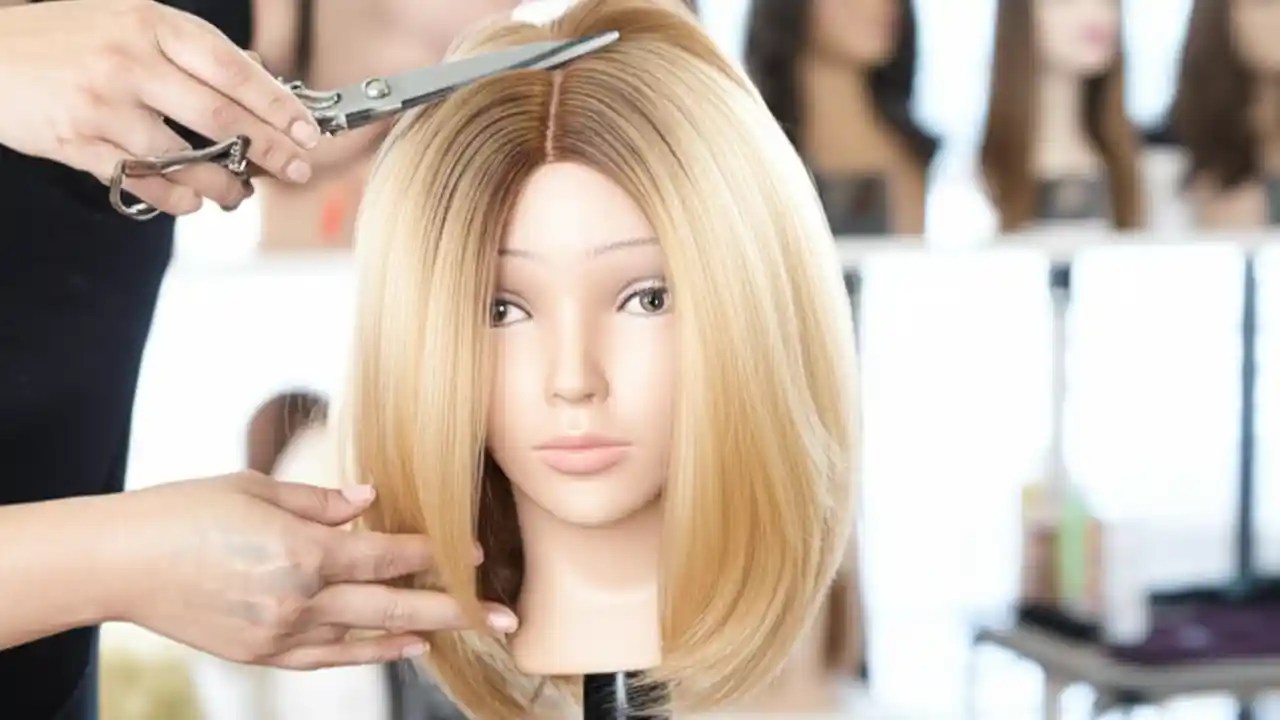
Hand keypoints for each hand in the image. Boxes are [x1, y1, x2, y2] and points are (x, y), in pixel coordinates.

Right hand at [0, 0, 321, 215]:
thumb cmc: (69, 39)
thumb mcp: (128, 22)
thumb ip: (188, 51)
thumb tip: (260, 79)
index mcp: (149, 24)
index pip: (230, 69)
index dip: (276, 104)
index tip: (307, 130)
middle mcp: (127, 61)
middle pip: (219, 116)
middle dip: (268, 149)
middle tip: (296, 169)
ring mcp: (101, 105)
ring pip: (184, 159)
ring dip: (223, 184)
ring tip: (239, 191)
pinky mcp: (76, 142)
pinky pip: (144, 181)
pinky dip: (177, 198)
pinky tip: (193, 201)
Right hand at [106, 472, 517, 669]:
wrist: (120, 562)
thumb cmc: (186, 511)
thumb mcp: (257, 488)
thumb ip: (322, 500)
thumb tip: (373, 501)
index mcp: (300, 548)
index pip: (388, 555)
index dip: (436, 555)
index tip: (475, 553)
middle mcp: (298, 597)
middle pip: (393, 603)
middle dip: (456, 609)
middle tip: (505, 618)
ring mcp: (280, 632)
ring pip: (367, 636)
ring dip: (420, 632)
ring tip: (466, 633)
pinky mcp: (262, 653)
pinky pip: (330, 658)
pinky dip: (371, 653)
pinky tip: (402, 647)